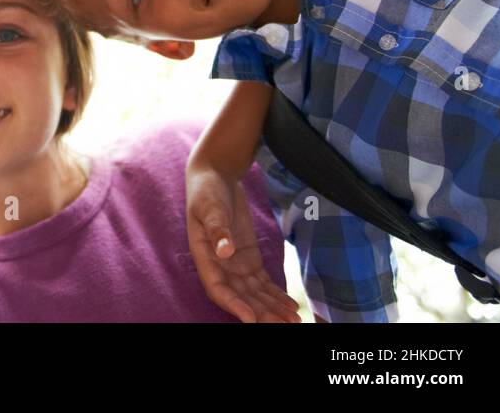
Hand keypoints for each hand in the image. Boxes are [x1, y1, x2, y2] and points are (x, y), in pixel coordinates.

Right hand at [186, 162, 300, 322]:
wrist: (215, 175)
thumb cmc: (207, 190)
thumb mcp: (209, 206)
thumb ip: (217, 229)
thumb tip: (224, 252)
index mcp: (204, 256)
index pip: (218, 289)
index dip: (234, 306)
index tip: (252, 320)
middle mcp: (219, 266)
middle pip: (241, 297)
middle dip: (262, 313)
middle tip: (284, 324)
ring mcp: (235, 263)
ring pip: (254, 294)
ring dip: (272, 309)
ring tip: (295, 320)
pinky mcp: (249, 257)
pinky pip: (263, 282)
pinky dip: (275, 295)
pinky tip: (290, 305)